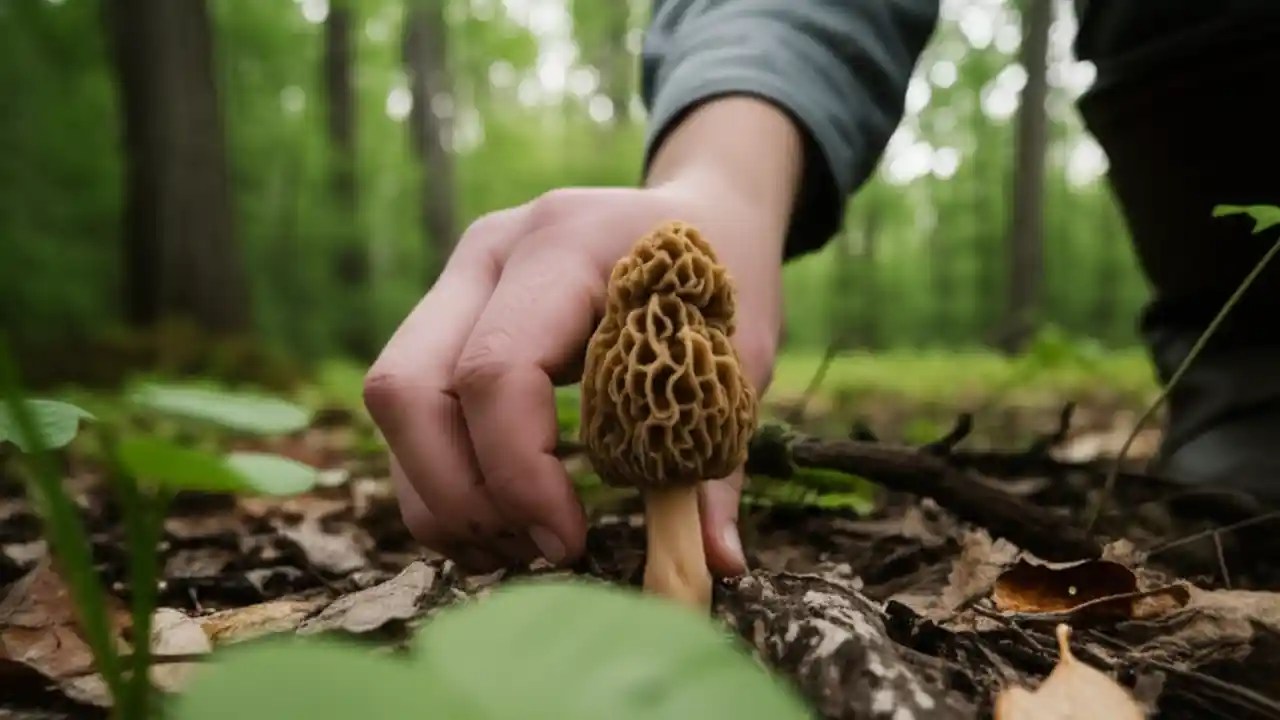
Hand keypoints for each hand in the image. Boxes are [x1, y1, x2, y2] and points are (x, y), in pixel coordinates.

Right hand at [363, 97, 799, 575]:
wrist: (701, 210)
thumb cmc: (725, 280)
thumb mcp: (739, 359)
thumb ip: (714, 464)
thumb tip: (714, 564)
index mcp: (567, 245)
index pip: (496, 371)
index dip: (518, 474)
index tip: (569, 540)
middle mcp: (492, 250)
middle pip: (409, 386)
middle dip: (456, 494)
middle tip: (531, 551)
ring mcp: (460, 275)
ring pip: (394, 399)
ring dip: (438, 495)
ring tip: (513, 549)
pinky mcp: (451, 307)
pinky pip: (411, 403)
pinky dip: (438, 476)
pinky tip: (497, 521)